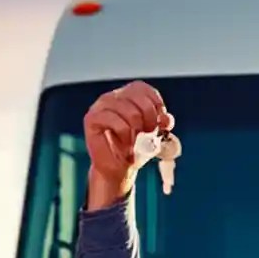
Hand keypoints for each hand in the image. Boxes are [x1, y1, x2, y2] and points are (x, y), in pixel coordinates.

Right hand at [82, 80, 175, 205]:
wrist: (119, 169)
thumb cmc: (136, 149)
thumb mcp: (155, 134)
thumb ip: (162, 122)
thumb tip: (167, 118)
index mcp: (126, 96)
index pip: (141, 88)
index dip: (155, 103)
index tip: (161, 122)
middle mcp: (112, 97)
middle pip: (136, 97)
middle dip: (149, 116)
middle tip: (148, 133)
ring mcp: (100, 106)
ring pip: (126, 108)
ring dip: (136, 128)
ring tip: (134, 140)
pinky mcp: (92, 119)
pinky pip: (114, 120)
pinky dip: (124, 133)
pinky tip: (125, 143)